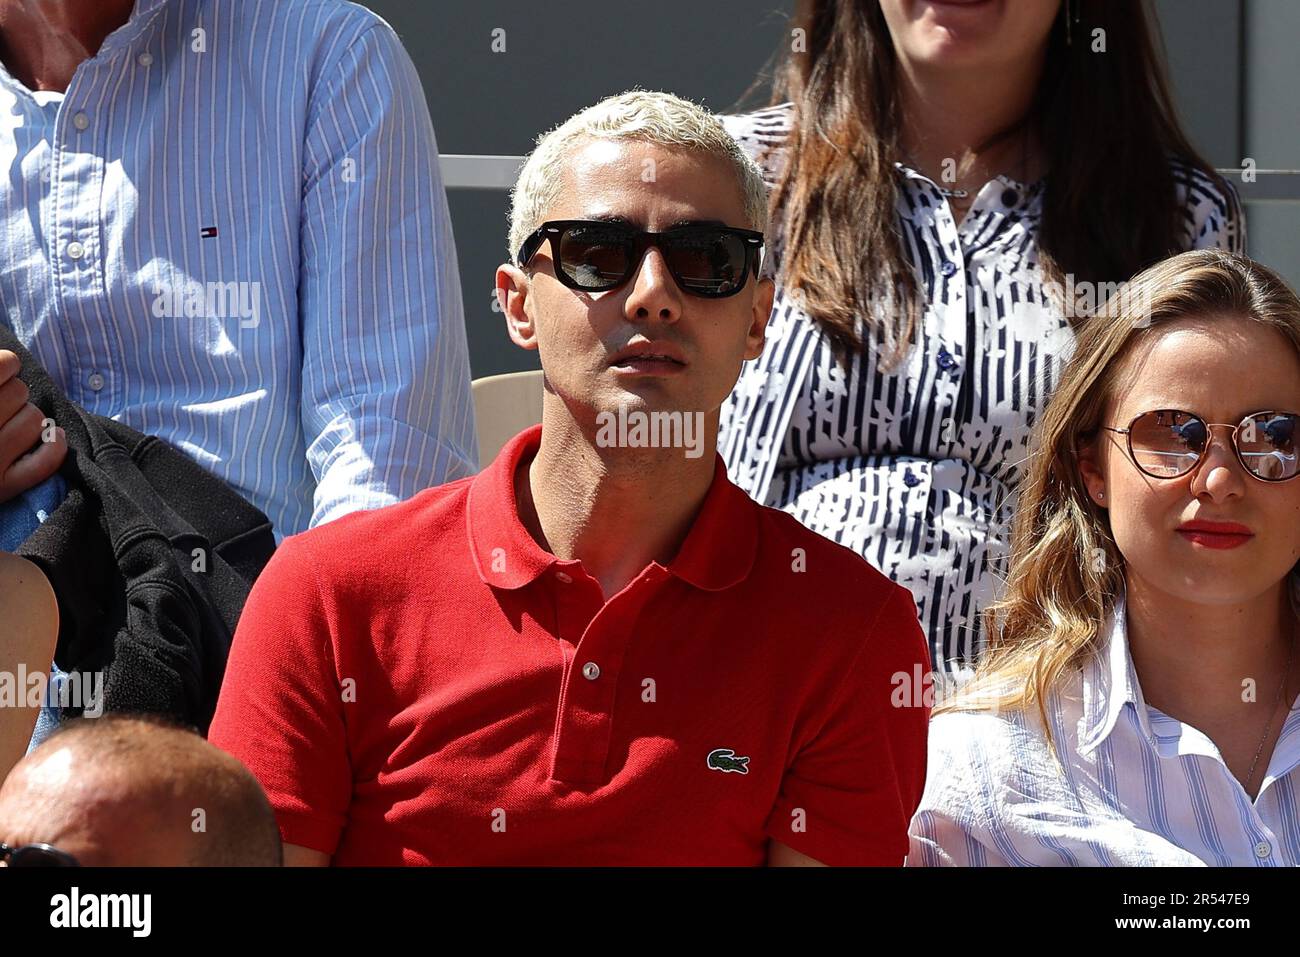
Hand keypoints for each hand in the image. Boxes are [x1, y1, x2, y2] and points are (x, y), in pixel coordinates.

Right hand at [0, 350, 66, 504]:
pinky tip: (53, 437)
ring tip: (8, 425)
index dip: (6, 364)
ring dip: (28, 418)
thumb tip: (9, 359)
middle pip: (19, 391)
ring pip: (35, 418)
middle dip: (13, 394)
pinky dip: (55, 444)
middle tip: (0, 404)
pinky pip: (48, 459)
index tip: (6, 367)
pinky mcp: (2, 488)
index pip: (2, 366)